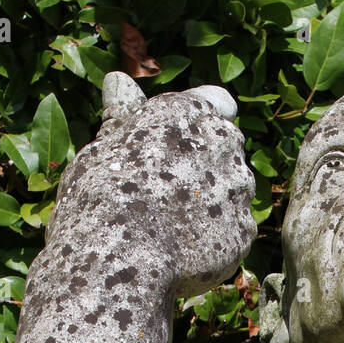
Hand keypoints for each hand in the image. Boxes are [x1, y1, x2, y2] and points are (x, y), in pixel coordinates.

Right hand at [47, 73, 256, 295]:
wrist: (119, 260)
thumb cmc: (99, 200)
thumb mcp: (102, 148)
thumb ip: (123, 118)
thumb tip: (119, 82)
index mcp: (187, 111)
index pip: (217, 103)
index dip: (201, 126)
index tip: (183, 149)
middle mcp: (222, 142)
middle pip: (227, 151)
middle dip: (207, 168)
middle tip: (167, 200)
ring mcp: (238, 189)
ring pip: (232, 194)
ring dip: (213, 207)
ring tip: (173, 231)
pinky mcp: (245, 231)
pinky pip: (233, 234)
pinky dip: (216, 243)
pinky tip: (184, 254)